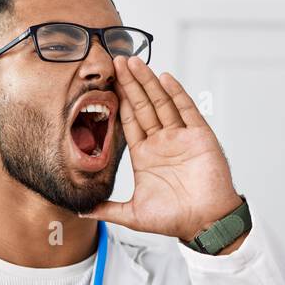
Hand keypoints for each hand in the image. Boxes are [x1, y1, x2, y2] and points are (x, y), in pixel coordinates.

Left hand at [84, 56, 242, 244]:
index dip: (119, 101)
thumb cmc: (173, 219)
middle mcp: (161, 142)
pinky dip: (176, 93)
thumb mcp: (132, 215)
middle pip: (143, 106)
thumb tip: (80, 211)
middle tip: (117, 61)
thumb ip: (106, 209)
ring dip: (148, 82)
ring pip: (162, 103)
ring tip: (135, 62)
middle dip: (130, 84)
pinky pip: (186, 110)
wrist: (204, 224)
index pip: (128, 121)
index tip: (107, 83)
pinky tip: (164, 78)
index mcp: (145, 155)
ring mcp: (180, 137)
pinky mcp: (199, 136)